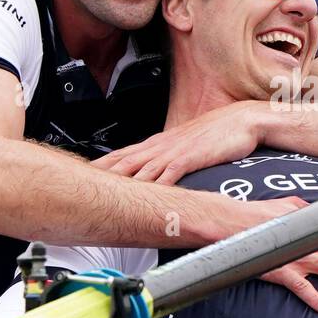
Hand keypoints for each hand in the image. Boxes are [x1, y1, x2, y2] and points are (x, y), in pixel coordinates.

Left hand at [95, 100, 264, 183]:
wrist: (242, 119)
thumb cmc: (218, 133)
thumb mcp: (187, 146)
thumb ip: (170, 159)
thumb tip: (159, 173)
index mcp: (158, 143)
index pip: (121, 155)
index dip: (99, 166)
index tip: (79, 176)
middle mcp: (160, 146)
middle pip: (121, 162)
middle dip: (98, 175)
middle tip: (75, 187)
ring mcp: (172, 152)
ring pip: (138, 170)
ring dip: (118, 183)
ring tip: (99, 197)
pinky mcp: (189, 158)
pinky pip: (166, 175)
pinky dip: (152, 187)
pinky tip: (141, 198)